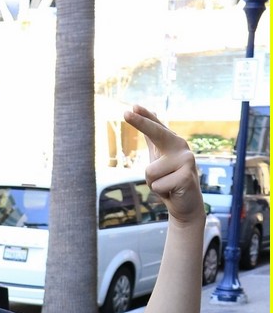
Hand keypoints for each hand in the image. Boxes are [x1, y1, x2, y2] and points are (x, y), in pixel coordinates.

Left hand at [124, 104, 204, 224]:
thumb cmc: (169, 180)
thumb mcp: (159, 159)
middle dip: (141, 123)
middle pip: (156, 134)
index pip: (155, 127)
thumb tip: (153, 116)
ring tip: (167, 185)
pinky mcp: (186, 176)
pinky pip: (157, 185)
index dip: (144, 117)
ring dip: (153, 183)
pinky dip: (161, 192)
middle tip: (125, 112)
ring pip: (150, 172)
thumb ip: (154, 140)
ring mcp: (186, 160)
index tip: (132, 107)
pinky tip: (172, 191)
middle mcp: (181, 146)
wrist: (185, 204)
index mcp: (172, 142)